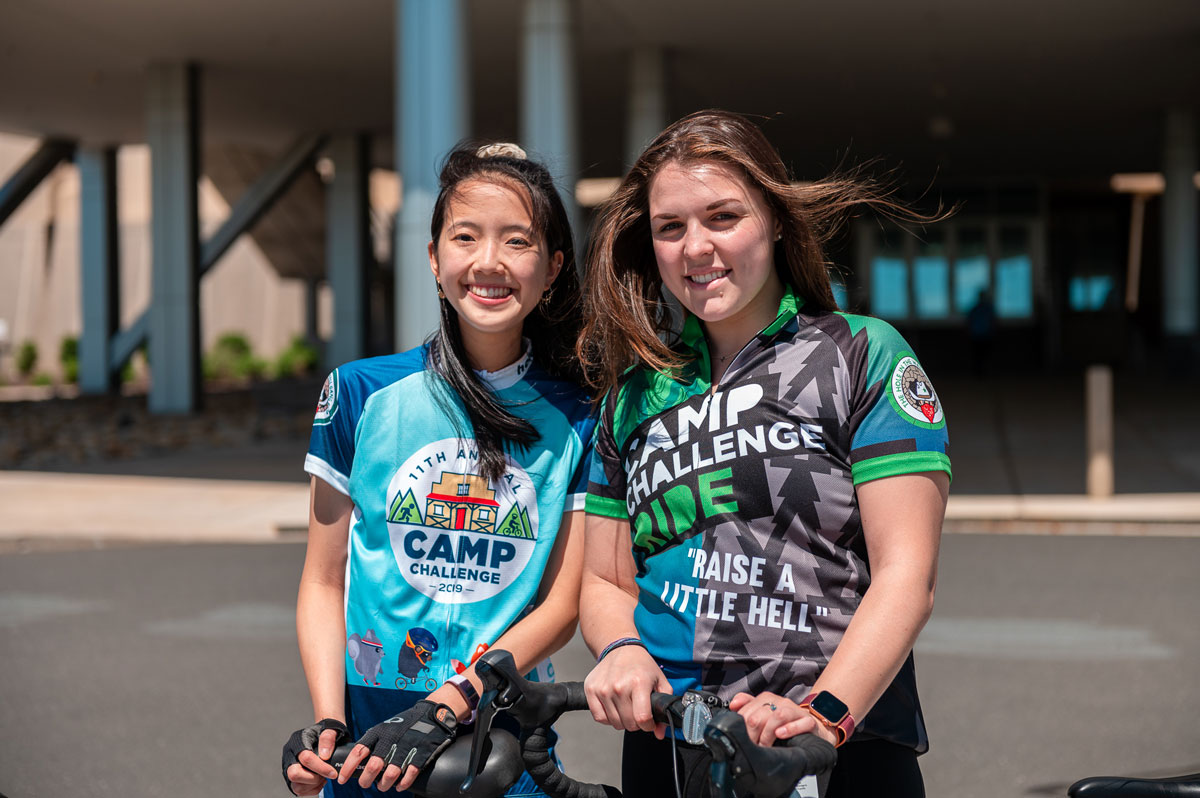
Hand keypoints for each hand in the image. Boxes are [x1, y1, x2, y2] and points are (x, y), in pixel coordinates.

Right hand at [282, 718, 347, 795]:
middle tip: (326, 775)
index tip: (333, 773)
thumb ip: (328, 737)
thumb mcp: (331, 728)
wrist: (323, 734)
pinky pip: (299, 791)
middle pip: (294, 774)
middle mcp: (289, 754)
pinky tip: (320, 780)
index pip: (305, 758)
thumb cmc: (327, 731)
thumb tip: (325, 755)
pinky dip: (312, 789)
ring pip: (296, 786)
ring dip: (314, 785)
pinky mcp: (291, 778)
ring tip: (324, 777)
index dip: (321, 768)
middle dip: (313, 779)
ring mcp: (288, 767)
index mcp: (298, 741)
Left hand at [337, 700, 456, 791]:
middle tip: (364, 784)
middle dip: (366, 780)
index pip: (359, 751)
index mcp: (380, 732)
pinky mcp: (421, 754)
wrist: (431, 714)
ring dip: (384, 785)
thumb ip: (374, 741)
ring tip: (382, 787)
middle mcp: (391, 740)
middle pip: (374, 766)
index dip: (348, 767)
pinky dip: (403, 784)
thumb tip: (359, 759)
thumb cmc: (404, 724)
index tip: (342, 779)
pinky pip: (409, 775)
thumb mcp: (386, 727)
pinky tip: (399, 786)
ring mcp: (406, 747)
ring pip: (391, 774)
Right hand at [584, 643, 671, 737]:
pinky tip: (614, 707)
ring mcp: (603, 688)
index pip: (642, 718)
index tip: (649, 721)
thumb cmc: (642, 666)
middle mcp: (619, 686)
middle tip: (637, 710)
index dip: (648, 726)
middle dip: (636, 723)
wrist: (621, 648)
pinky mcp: (591, 689)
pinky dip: (607, 717)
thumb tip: (660, 733)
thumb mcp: (660, 682)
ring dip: (622, 720)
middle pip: (629, 724)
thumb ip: (663, 707)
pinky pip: (599, 717)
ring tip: (626, 706)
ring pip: (615, 723)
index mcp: (639, 683)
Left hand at [729, 692, 826, 746]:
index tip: (741, 739)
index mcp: (767, 699)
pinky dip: (789, 729)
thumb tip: (733, 705)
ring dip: (768, 733)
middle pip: (761, 713)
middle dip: (753, 732)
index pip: (748, 708)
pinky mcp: (809, 722)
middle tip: (752, 746)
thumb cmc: (786, 721)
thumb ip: (747, 706)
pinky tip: (780, 735)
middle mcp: (781, 702)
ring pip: (778, 715)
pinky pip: (801, 722)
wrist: (813, 727)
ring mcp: (795, 711)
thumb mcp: (765, 713)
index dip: (742, 726)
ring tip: (764, 745)